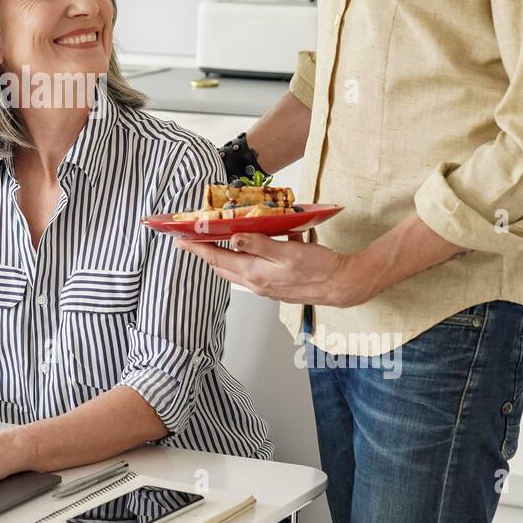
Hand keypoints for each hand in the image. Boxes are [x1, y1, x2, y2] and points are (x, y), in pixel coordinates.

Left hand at [176, 233, 371, 307]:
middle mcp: (256, 281)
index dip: (197, 248)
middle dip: (206, 252)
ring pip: (237, 267)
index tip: (180, 240)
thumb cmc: (318, 269)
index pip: (217, 258)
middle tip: (192, 240)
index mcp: (255, 273)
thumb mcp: (289, 253)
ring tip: (217, 240)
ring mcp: (266, 284)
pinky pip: (256, 266)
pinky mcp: (277, 283)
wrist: (341, 285)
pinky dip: (250, 255)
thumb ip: (260, 244)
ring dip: (226, 254)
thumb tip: (233, 237)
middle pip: (223, 265)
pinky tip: (263, 240)